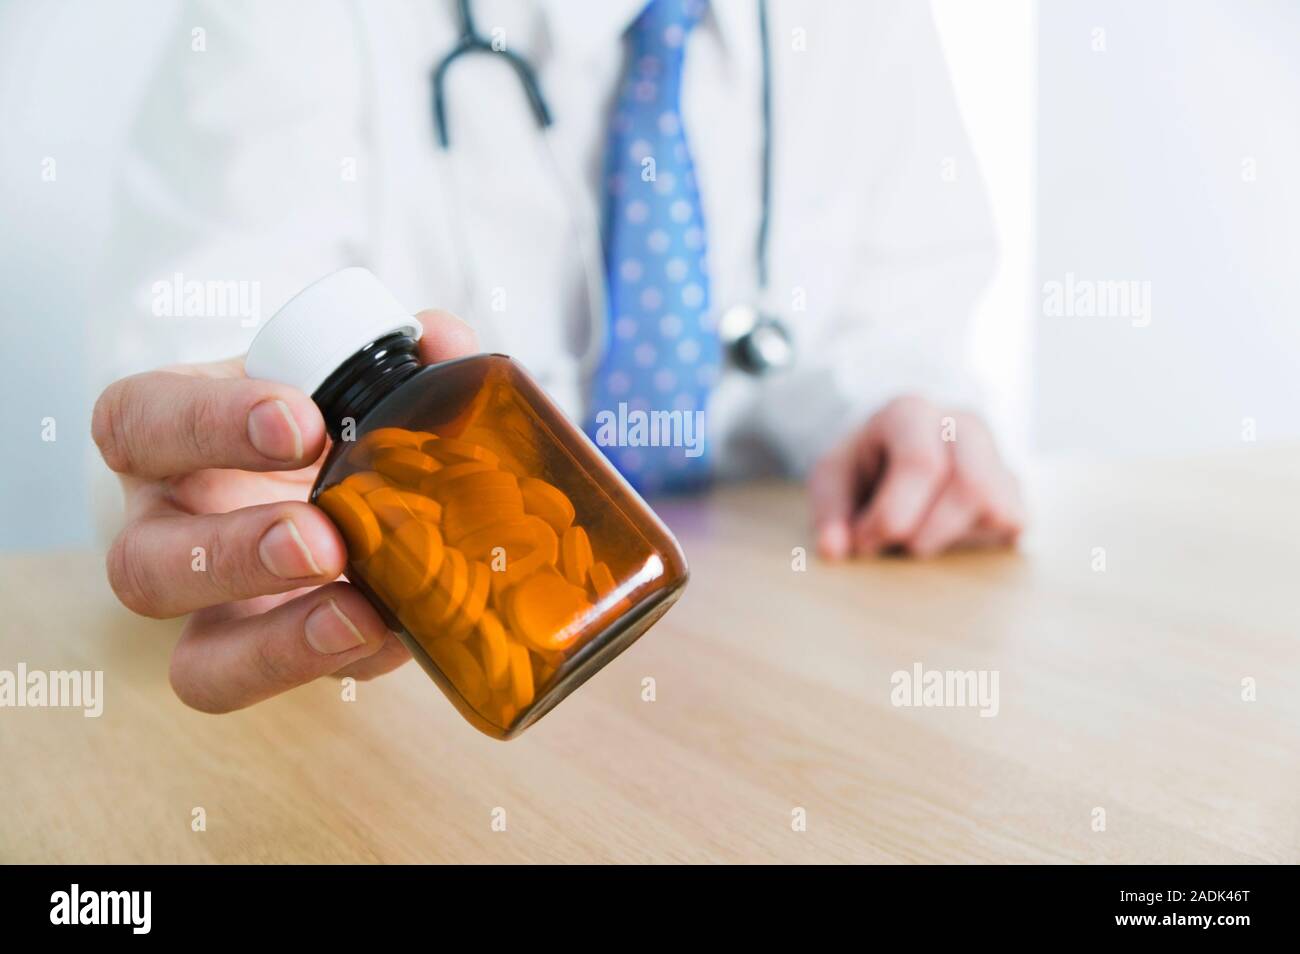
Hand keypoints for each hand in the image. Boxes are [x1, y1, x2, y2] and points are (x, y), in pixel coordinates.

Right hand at [92, 309, 477, 711]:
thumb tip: (444, 342)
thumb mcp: (341, 374)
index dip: (210, 424)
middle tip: (324, 540)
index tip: (303, 422)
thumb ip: (395, 354)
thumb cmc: (317, 418)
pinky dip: (342, 665)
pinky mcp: (257, 664)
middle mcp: (163, 529)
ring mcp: (206, 615)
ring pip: (195, 659)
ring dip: (280, 643)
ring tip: (361, 613)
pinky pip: (280, 690)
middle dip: (235, 556)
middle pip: (144, 562)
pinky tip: (400, 635)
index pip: (141, 420)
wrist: (337, 488)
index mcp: (163, 434)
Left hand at [809, 396, 1023, 559]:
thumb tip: (834, 548)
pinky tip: (942, 534)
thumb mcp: (832, 477)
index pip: (921, 464)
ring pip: (997, 504)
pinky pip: (1012, 521)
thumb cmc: (864, 464)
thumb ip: (829, 510)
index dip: (892, 516)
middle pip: (971, 485)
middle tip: (893, 544)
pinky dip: (976, 541)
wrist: (895, 451)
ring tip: (917, 540)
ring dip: (951, 537)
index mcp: (912, 412)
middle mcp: (963, 424)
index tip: (864, 541)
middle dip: (926, 532)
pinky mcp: (1012, 487)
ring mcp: (995, 454)